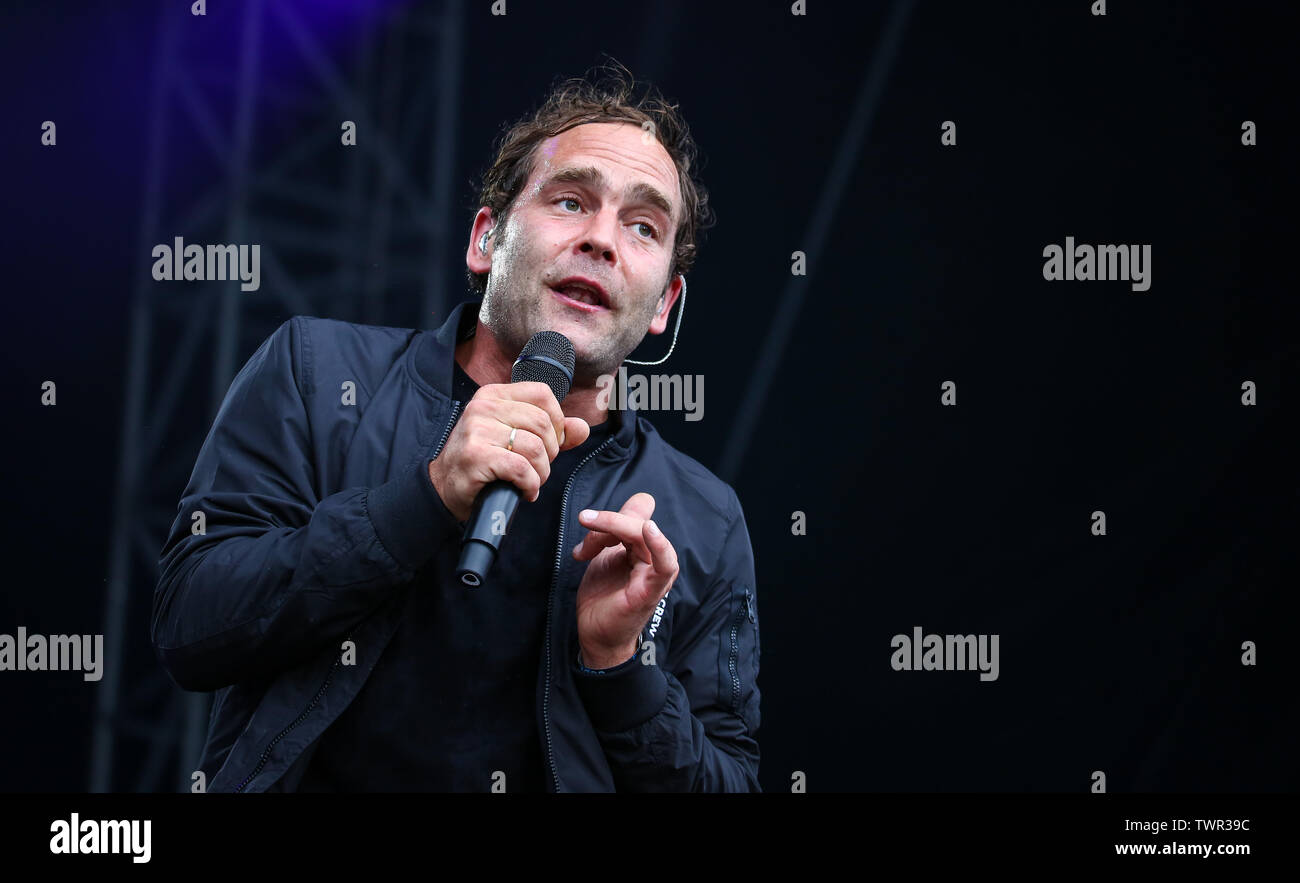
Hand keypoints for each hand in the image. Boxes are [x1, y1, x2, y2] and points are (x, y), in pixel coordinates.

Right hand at [428, 381, 589, 521]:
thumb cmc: (483, 461)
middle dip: (550, 452)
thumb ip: (551, 432)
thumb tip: (582, 428)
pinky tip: (523, 490)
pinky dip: (530, 485)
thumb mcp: (516, 439)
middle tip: (537, 468)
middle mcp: (483, 407)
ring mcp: (477, 430)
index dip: (557, 421)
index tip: (550, 443)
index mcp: (494, 395)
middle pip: (543, 423)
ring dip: (541, 472)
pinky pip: (522, 469)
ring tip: (530, 481)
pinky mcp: (476, 456)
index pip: (542, 394)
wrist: (444, 488)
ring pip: (535, 448)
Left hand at [573, 493, 678, 668]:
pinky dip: (659, 546)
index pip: (636, 517)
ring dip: (615, 526)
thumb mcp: (606, 555)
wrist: (595, 634)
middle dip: (608, 522)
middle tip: (584, 520)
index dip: (612, 514)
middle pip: (638, 523)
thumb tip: (642, 500)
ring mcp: (656, 574)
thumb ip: (618, 530)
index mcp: (645, 550)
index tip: (585, 520)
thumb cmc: (602, 597)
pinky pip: (664, 564)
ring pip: (644, 536)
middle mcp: (654, 560)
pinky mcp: (651, 590)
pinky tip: (650, 531)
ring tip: (589, 532)